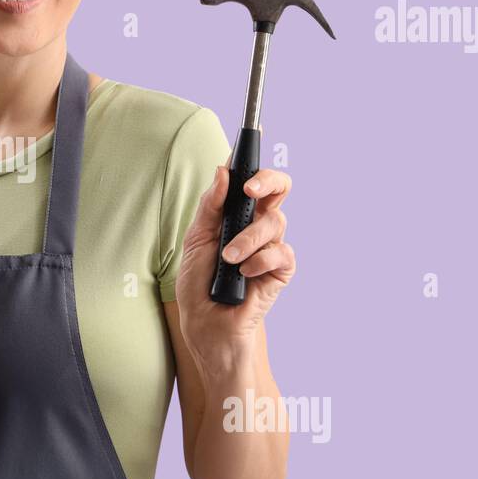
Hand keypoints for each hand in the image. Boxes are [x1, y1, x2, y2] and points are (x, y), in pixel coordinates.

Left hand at [173, 153, 296, 371]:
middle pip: (279, 188)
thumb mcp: (196, 239)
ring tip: (228, 258)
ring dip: (248, 239)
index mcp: (237, 215)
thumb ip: (209, 207)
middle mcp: (258, 226)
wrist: (205, 323)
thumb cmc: (198, 283)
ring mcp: (270, 247)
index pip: (252, 181)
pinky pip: (282, 253)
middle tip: (250, 190)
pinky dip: (260, 261)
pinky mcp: (280, 271)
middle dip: (268, 181)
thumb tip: (222, 173)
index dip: (253, 166)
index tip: (242, 155)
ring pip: (276, 222)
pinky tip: (244, 273)